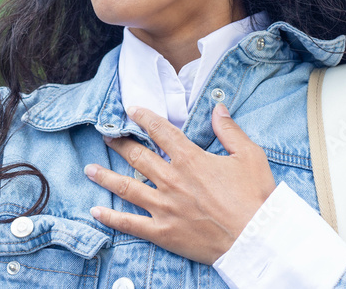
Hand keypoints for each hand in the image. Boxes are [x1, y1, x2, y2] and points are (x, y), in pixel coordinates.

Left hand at [84, 104, 275, 264]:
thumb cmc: (255, 197)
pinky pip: (130, 224)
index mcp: (190, 159)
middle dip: (119, 144)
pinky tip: (96, 211)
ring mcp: (164, 206)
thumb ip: (229, 130)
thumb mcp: (249, 155)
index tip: (130, 110)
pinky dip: (111, 217)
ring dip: (105, 176)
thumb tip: (217, 107)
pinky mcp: (163, 232)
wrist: (257, 239)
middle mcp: (171, 179)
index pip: (160, 131)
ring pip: (126, 187)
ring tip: (89, 169)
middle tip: (105, 136)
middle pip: (137, 156)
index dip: (144, 117)